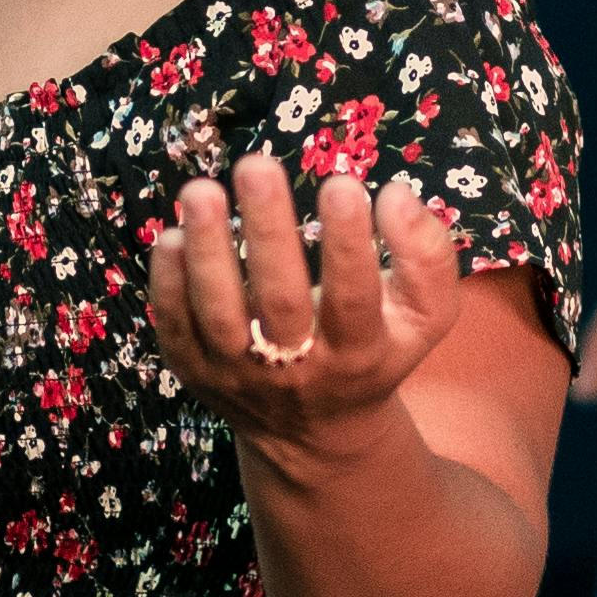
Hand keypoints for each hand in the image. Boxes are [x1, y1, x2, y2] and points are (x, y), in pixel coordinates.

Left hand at [146, 151, 466, 445]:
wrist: (315, 432)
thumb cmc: (373, 349)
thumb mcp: (423, 317)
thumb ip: (428, 257)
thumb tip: (395, 196)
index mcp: (358, 353)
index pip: (353, 300)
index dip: (348, 245)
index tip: (342, 184)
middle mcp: (295, 368)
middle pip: (279, 301)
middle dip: (268, 230)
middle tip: (257, 164)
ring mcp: (238, 373)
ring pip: (217, 314)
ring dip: (206, 249)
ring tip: (201, 189)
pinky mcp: (194, 370)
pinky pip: (175, 326)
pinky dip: (168, 282)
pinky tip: (172, 234)